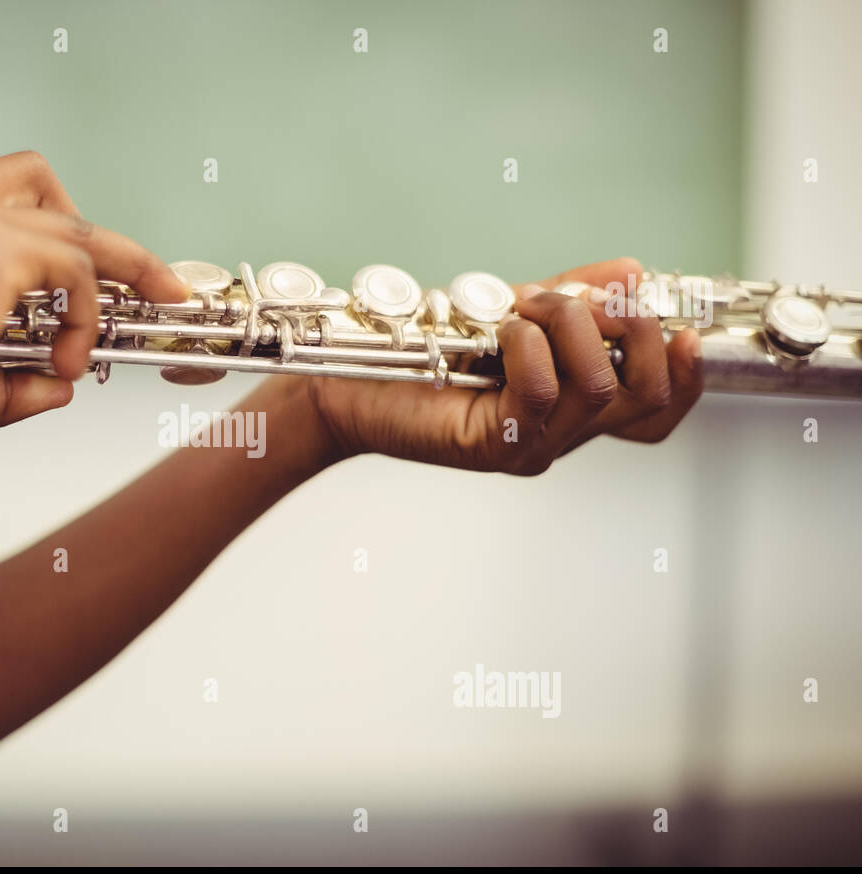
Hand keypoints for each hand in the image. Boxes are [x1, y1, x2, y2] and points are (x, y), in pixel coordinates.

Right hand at [0, 142, 189, 465]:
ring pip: (74, 223)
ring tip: (97, 341)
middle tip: (139, 282)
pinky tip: (64, 361)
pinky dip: (86, 317)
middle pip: (40, 178)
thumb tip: (59, 388)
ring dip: (113, 276)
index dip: (38, 212)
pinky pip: (77, 271)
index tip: (72, 255)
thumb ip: (11, 373)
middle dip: (90, 229)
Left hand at [307, 258, 703, 473]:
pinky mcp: (490, 444)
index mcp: (571, 409)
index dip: (686, 374)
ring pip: (597, 386)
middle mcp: (558, 436)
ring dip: (568, 323)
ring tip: (522, 305)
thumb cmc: (421, 352)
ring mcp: (527, 446)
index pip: (656, 412)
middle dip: (631, 329)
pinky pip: (541, 391)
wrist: (343, 385)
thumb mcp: (509, 314)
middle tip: (578, 298)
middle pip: (646, 398)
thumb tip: (631, 272)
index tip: (681, 326)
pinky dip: (529, 343)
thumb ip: (570, 298)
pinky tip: (501, 330)